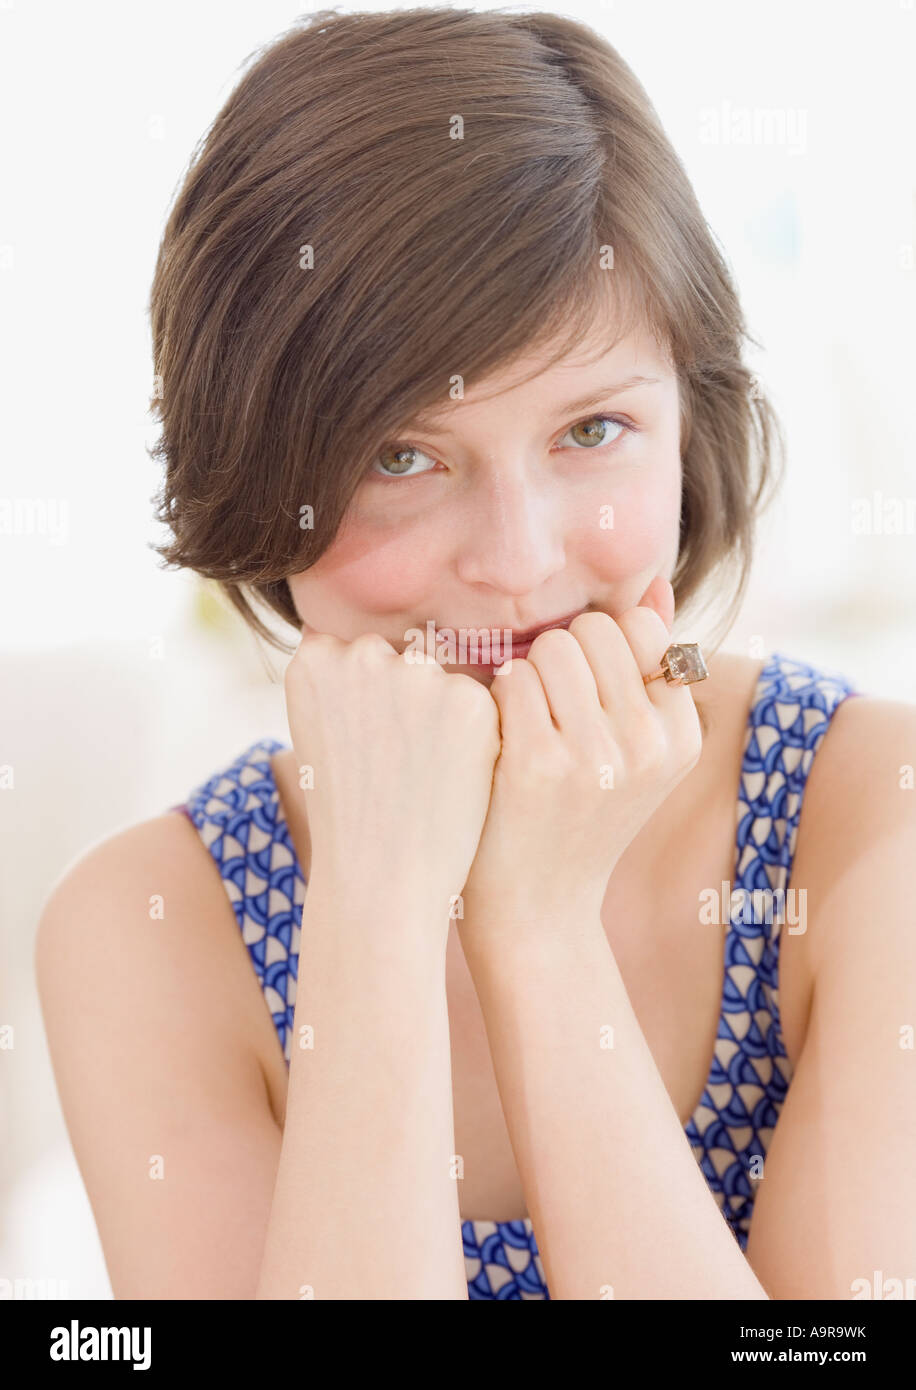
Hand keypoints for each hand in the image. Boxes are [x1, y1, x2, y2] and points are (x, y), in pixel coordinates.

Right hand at [284, 631, 499, 937]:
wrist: (380, 879)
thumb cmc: (350, 813)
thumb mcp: (319, 735)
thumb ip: (344, 683)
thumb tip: (390, 646)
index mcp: (315, 661)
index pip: (353, 651)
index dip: (365, 700)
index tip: (362, 743)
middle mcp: (363, 655)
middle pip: (402, 658)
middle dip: (405, 701)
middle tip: (394, 766)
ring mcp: (417, 675)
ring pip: (443, 680)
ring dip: (442, 717)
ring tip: (420, 777)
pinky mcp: (470, 701)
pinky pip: (478, 707)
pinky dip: (474, 740)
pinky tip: (450, 780)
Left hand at [457, 578, 703, 951]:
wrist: (535, 908)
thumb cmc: (575, 817)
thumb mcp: (633, 751)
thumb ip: (647, 668)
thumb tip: (656, 585)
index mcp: (681, 737)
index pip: (644, 630)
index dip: (602, 646)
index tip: (583, 690)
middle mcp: (649, 746)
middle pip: (595, 631)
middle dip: (560, 653)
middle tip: (547, 705)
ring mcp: (597, 757)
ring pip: (552, 648)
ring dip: (525, 672)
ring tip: (524, 720)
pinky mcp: (540, 765)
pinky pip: (513, 679)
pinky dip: (496, 698)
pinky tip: (498, 736)